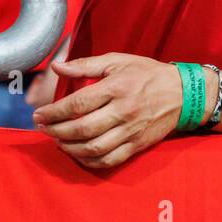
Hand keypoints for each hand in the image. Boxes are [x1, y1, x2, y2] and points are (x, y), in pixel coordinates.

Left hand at [32, 52, 185, 168]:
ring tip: (57, 141)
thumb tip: (57, 66)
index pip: (78, 104)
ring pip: (93, 148)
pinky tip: (78, 154)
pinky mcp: (137, 145)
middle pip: (81, 128)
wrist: (183, 93)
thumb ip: (85, 65)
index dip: (53, 112)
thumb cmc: (147, 73)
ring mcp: (131, 131)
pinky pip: (109, 160)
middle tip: (43, 129)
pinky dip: (89, 161)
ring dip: (69, 148)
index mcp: (117, 87)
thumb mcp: (118, 60)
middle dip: (56, 131)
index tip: (39, 114)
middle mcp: (123, 111)